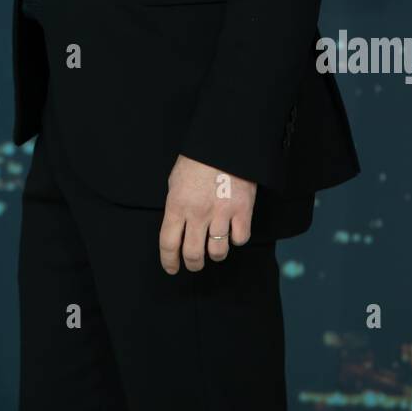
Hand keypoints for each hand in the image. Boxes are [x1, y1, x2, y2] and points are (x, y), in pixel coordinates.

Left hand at [159, 155, 256, 273]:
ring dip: (216, 255)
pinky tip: (233, 231)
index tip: (172, 268)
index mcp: (177, 205)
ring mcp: (221, 213)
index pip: (168, 244)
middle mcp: (198, 213)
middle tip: (194, 263)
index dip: (169, 261)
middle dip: (193, 264)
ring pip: (218, 252)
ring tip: (215, 249)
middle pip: (193, 254)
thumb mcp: (175, 180)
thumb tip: (177, 226)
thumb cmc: (197, 159)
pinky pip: (240, 239)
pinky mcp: (242, 210)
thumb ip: (176, 205)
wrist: (224, 143)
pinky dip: (236, 239)